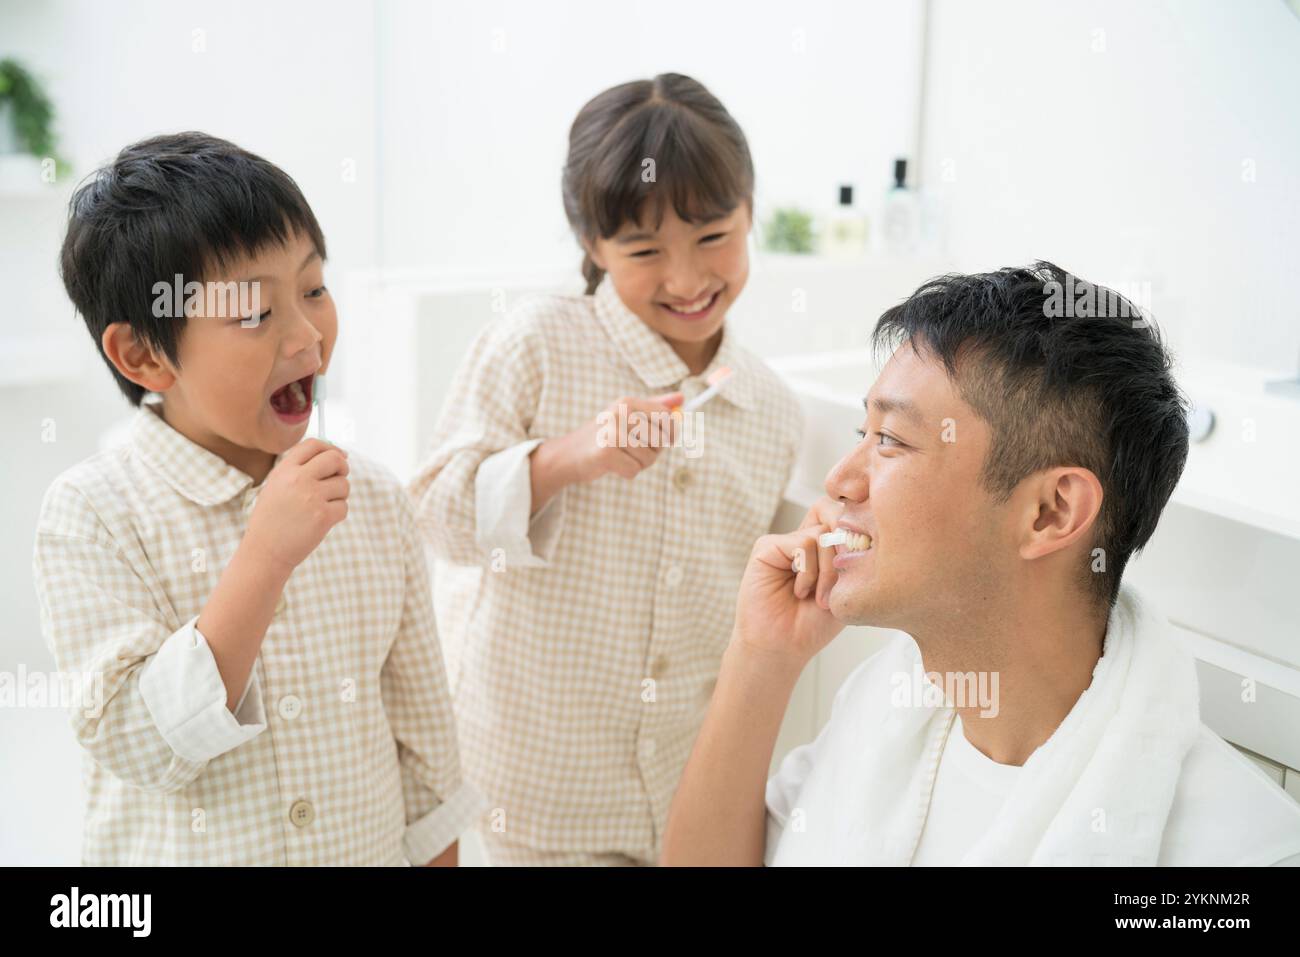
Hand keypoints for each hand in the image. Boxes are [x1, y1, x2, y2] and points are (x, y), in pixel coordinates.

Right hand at [244, 439, 349, 573]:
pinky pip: (344, 507)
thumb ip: (301, 469)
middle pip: (335, 459)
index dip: (331, 448)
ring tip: (322, 506)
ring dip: (340, 495)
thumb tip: (339, 455)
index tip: (338, 456)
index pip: (314, 445)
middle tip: (338, 479)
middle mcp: (298, 479)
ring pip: (344, 485)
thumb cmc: (273, 519)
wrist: (265, 551)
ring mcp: (312, 497)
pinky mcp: (323, 516)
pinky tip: (322, 520)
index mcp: (284, 470)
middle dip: (342, 468)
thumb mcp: (277, 486)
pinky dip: (338, 514)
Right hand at [567, 392, 683, 481]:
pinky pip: (634, 470)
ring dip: (639, 464)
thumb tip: (681, 399)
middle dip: (653, 452)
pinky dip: (627, 472)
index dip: (671, 433)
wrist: (568, 454)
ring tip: (621, 456)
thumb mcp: (627, 415)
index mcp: (627, 402)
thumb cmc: (603, 435)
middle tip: (634, 450)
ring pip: (649, 459)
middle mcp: (620, 413)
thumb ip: (654, 407)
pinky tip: (613, 465)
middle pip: (660, 440)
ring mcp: (612, 432)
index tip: (664, 441)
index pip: (667, 417)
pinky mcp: (605, 453)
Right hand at [731, 511, 846, 668]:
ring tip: (819, 597)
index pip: (846, 515)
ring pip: (822, 533)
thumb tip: (860, 530)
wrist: (783, 646)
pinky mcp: (767, 546)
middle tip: (842, 582)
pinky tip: (801, 592)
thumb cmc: (813, 624)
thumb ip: (852, 557)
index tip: (860, 569)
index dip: (858, 535)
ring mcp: (785, 542)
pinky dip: (808, 571)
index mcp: (823, 548)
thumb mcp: (845, 589)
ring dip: (827, 570)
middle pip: (835, 514)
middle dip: (846, 550)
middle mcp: (803, 540)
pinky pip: (803, 543)